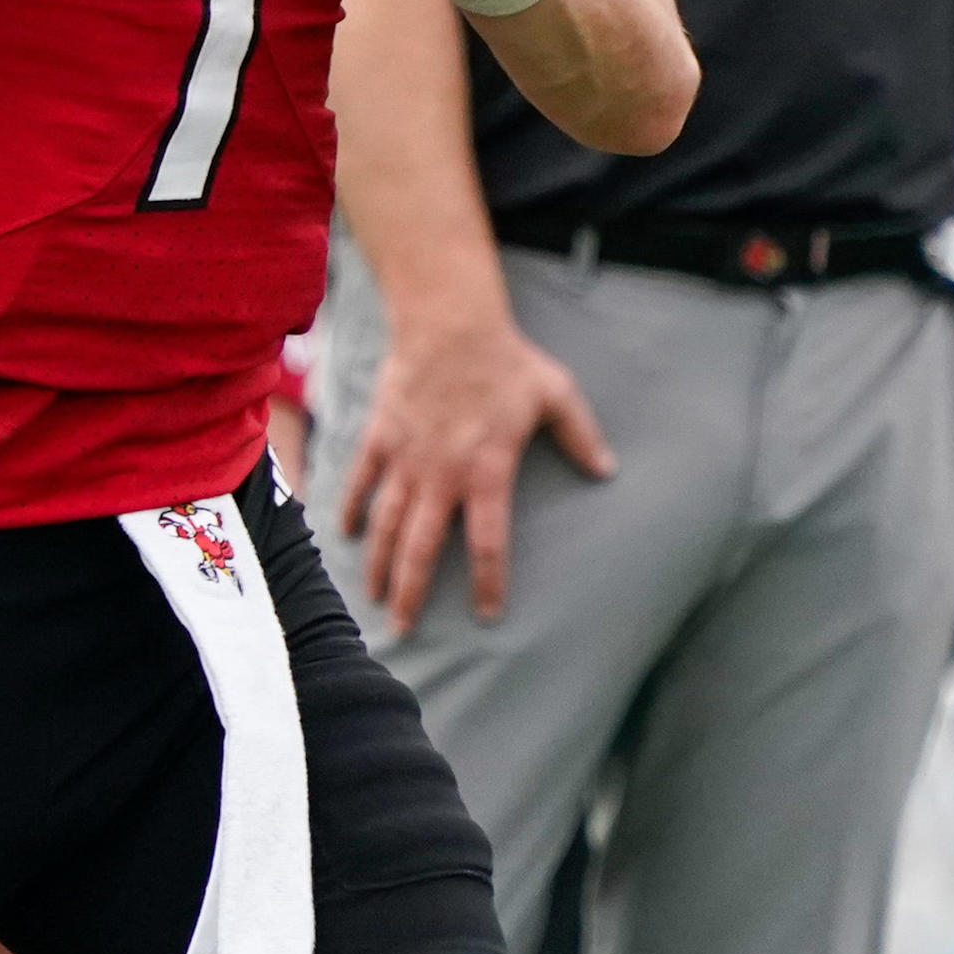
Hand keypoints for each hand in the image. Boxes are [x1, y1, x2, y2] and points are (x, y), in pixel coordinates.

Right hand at [335, 306, 612, 630]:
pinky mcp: (380, 436)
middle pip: (422, 548)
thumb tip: (608, 469)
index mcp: (486, 471)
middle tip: (404, 630)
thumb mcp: (556, 394)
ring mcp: (406, 457)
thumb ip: (582, 436)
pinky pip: (361, 481)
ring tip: (374, 599)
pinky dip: (350, 508)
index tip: (486, 614)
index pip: (489, 542)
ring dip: (379, 564)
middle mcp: (441, 475)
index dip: (489, 582)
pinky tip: (345, 535)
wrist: (449, 322)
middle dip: (412, 593)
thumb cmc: (506, 360)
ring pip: (387, 523)